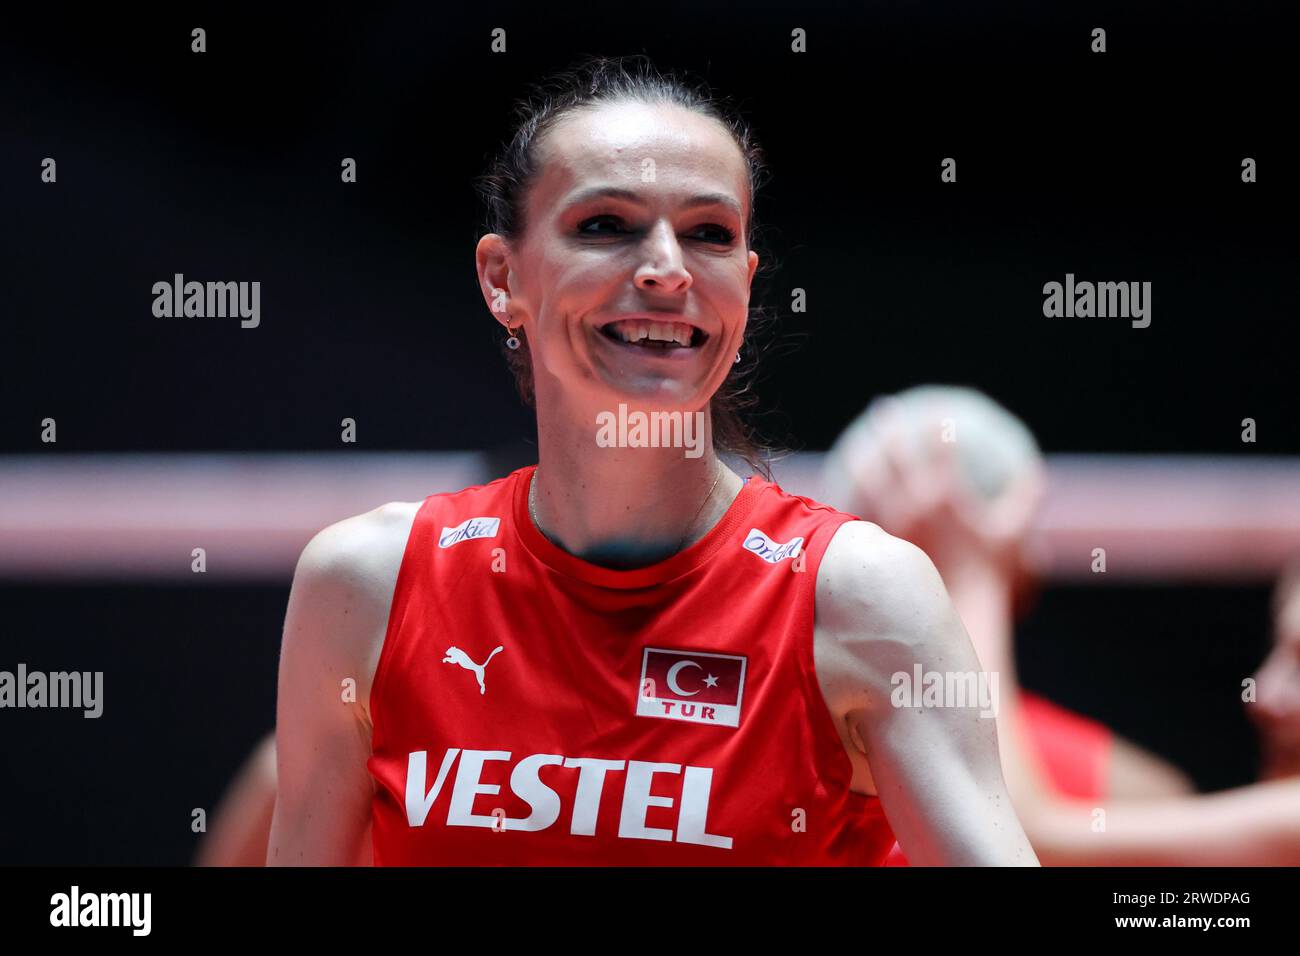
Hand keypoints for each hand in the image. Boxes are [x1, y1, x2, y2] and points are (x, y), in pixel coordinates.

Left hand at [842, 397, 1044, 581]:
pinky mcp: (879, 543)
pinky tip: (848, 490)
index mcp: (949, 498)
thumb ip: (1025, 499)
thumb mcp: (1013, 535)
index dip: (936, 428)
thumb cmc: (988, 576)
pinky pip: (860, 513)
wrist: (957, 614)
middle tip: (883, 409)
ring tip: (859, 446)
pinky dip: (855, 498)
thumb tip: (1041, 475)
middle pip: (897, 455)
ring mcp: (893, 524)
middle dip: (890, 428)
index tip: (933, 411)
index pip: (940, 450)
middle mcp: (917, 506)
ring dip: (864, 457)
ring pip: (870, 479)